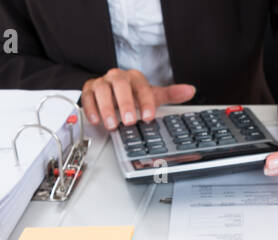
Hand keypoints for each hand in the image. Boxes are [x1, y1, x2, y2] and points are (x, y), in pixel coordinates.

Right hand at [80, 68, 194, 128]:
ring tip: (111, 124)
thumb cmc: (131, 95)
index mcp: (134, 77)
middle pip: (120, 85)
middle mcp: (117, 77)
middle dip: (125, 103)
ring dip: (106, 108)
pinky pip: (87, 97)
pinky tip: (96, 120)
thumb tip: (190, 90)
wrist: (111, 91)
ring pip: (102, 90)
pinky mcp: (89, 90)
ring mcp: (102, 83)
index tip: (148, 117)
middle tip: (128, 121)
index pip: (142, 87)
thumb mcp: (151, 95)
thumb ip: (170, 95)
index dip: (145, 102)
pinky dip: (90, 108)